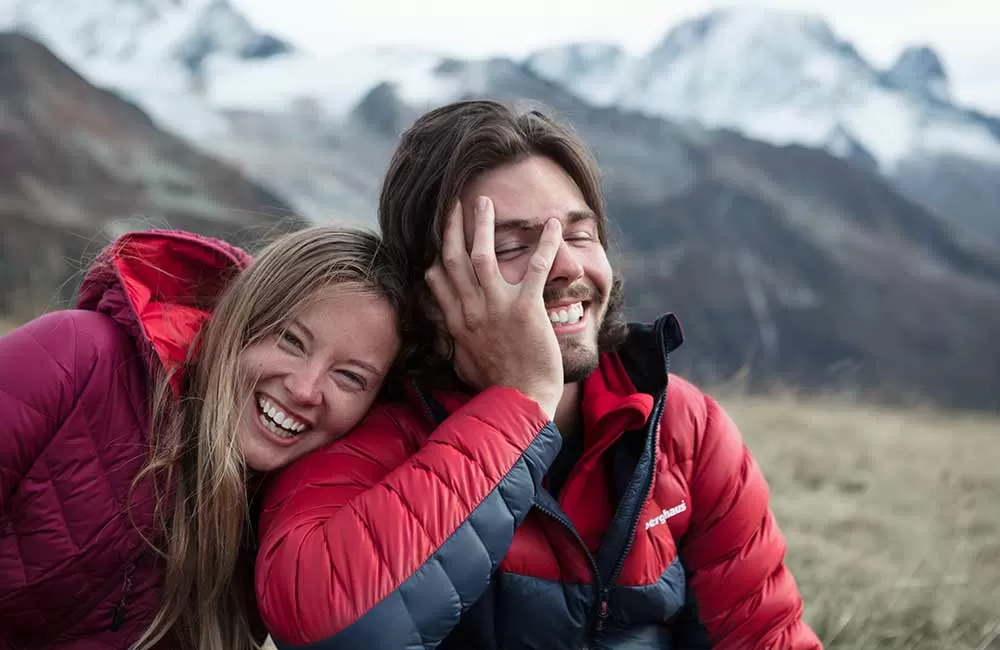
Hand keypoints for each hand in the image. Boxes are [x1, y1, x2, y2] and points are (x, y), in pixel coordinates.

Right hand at [425, 196, 563, 419]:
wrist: (520, 401)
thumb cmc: (497, 385)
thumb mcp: (466, 361)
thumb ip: (458, 340)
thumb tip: (452, 330)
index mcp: (457, 322)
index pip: (438, 279)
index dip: (438, 252)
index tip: (441, 235)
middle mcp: (471, 311)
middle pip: (454, 258)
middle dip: (452, 226)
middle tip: (455, 202)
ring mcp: (496, 308)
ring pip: (482, 255)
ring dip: (482, 224)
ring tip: (483, 201)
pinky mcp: (526, 310)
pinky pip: (535, 268)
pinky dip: (545, 244)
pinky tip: (552, 226)